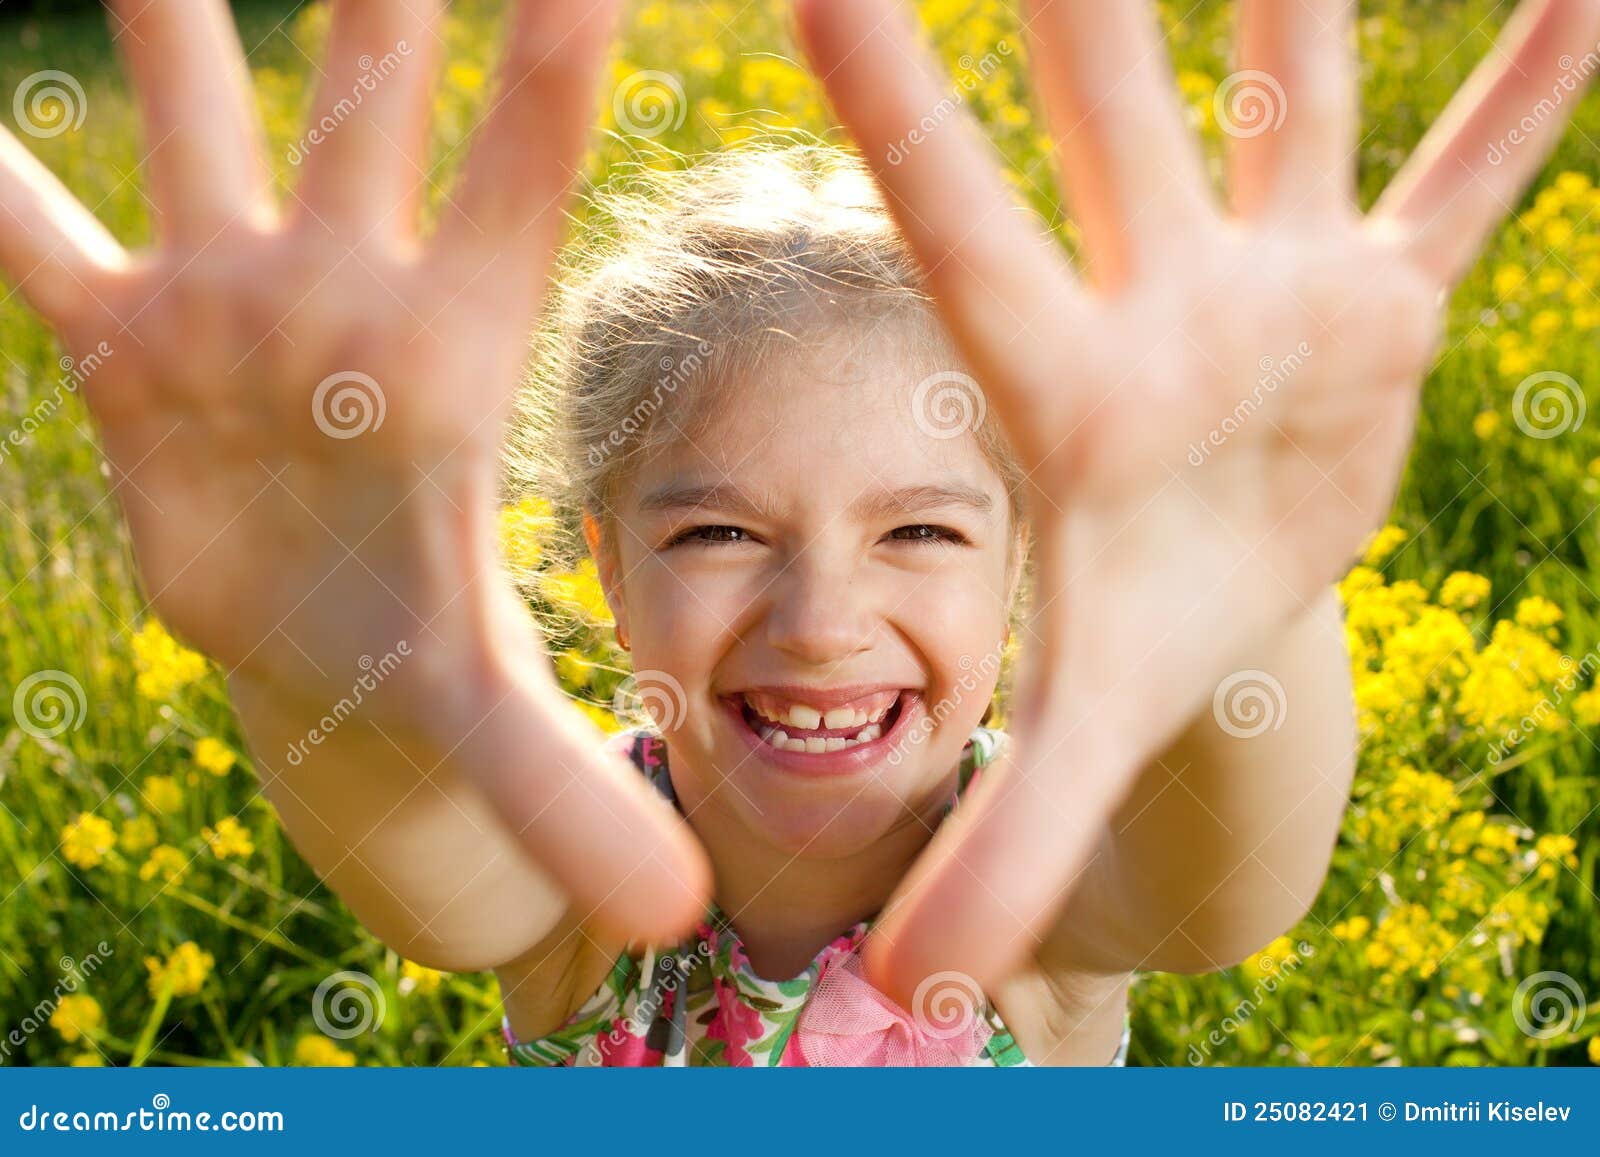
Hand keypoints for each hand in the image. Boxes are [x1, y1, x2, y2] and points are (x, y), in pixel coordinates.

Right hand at [0, 0, 707, 941]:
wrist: (331, 655)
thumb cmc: (426, 664)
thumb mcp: (490, 723)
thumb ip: (569, 800)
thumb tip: (671, 912)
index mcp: (447, 355)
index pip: (516, 183)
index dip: (546, 67)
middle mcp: (340, 289)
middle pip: (362, 87)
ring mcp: (230, 299)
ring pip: (194, 106)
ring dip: (170, 2)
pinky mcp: (126, 341)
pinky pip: (29, 233)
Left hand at [796, 0, 1599, 999]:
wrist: (1225, 577)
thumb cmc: (1139, 629)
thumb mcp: (1084, 730)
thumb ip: (1002, 845)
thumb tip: (912, 993)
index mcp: (1069, 386)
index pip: (964, 233)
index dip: (898, 112)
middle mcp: (1165, 297)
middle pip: (1116, 114)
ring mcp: (1275, 280)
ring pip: (1287, 91)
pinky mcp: (1384, 294)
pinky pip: (1466, 179)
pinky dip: (1527, 96)